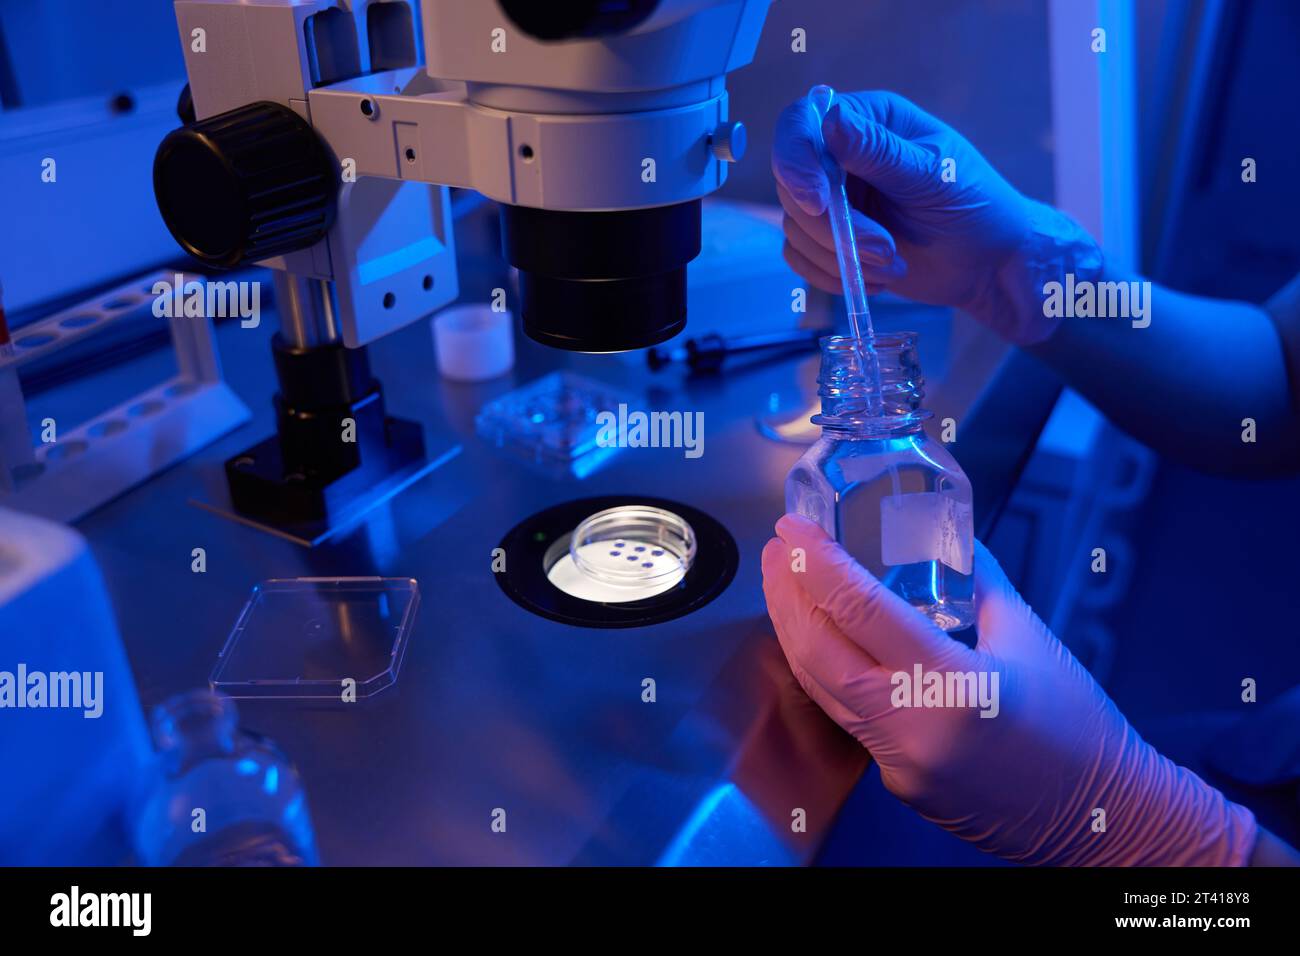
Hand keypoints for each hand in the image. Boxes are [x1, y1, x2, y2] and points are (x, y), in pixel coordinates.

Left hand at [761, 514, 1254, 865]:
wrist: (1102, 818)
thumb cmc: (1079, 728)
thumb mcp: (1028, 636)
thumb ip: (975, 580)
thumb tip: (940, 534)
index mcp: (950, 683)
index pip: (858, 611)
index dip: (816, 564)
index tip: (792, 529)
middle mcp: (912, 727)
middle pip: (817, 652)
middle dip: (787, 594)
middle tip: (778, 550)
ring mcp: (897, 762)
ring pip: (820, 688)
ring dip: (795, 631)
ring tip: (786, 584)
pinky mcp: (895, 781)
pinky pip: (845, 717)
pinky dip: (825, 670)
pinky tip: (821, 639)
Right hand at [771, 90, 1101, 344]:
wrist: (988, 263)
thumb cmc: (975, 206)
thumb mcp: (933, 176)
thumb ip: (879, 151)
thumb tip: (830, 119)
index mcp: (867, 121)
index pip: (800, 125)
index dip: (795, 162)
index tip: (817, 203)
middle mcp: (840, 155)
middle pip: (792, 185)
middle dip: (833, 228)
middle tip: (883, 250)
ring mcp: (833, 199)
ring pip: (795, 226)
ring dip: (840, 256)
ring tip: (892, 264)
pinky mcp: (830, 240)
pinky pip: (801, 258)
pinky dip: (833, 275)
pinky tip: (879, 279)